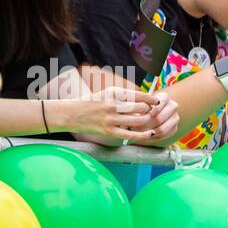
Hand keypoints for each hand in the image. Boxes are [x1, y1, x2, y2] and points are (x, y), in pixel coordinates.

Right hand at [48, 88, 169, 140]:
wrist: (70, 114)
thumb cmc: (90, 103)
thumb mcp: (105, 94)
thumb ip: (122, 96)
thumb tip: (142, 100)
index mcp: (112, 92)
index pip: (138, 94)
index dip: (150, 99)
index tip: (157, 101)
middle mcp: (112, 104)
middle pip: (140, 108)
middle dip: (149, 110)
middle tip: (151, 112)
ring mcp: (111, 119)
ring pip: (138, 121)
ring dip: (146, 121)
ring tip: (148, 121)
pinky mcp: (109, 131)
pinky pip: (131, 135)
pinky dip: (143, 135)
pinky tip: (150, 134)